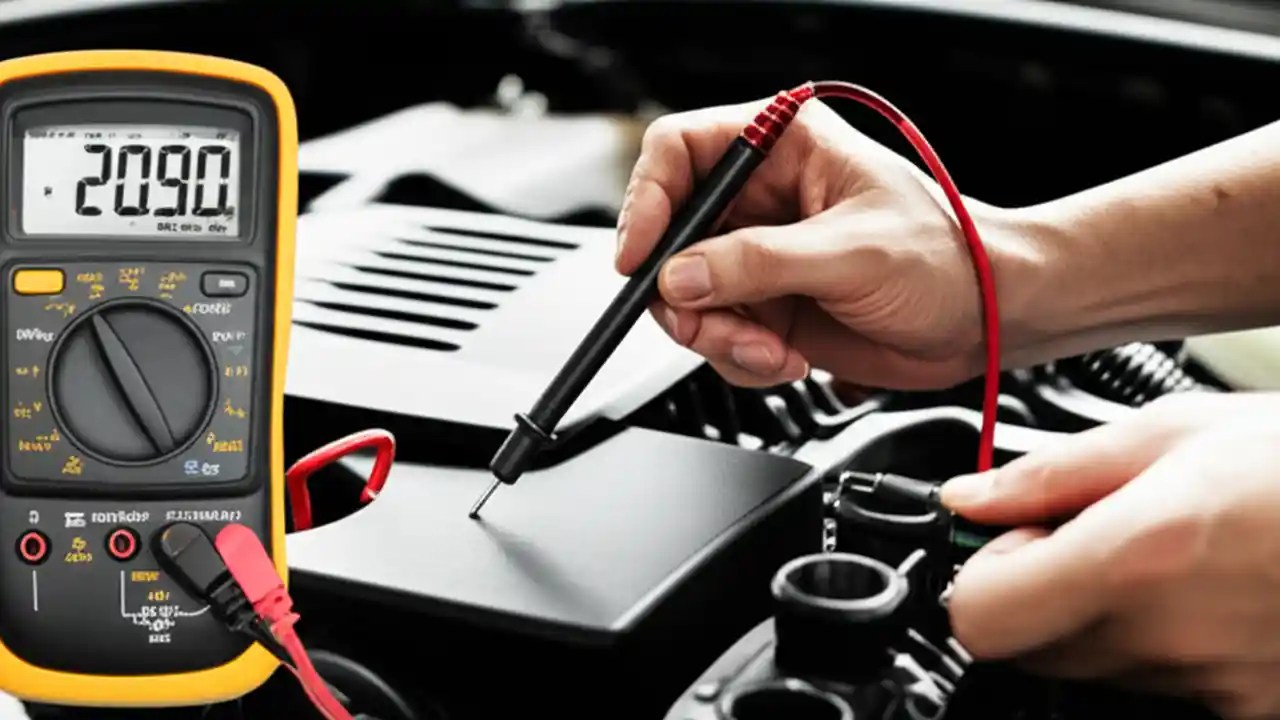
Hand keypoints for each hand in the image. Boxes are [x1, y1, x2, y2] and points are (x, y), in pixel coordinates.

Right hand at [615, 97, 1042, 389]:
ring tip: (770, 351)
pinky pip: (714, 336)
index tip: (641, 258)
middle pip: (669, 236)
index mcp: (781, 149)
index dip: (647, 202)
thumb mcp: (851, 253)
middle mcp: (759, 200)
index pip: (679, 153)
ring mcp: (758, 258)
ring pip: (684, 296)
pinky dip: (739, 359)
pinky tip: (786, 359)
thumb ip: (759, 263)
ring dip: (717, 336)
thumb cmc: (948, 258)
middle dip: (684, 293)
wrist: (985, 322)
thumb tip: (682, 275)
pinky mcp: (765, 308)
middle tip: (714, 324)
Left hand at [942, 392, 1279, 719]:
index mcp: (1134, 561)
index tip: (1008, 533)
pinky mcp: (1253, 709)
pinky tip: (1209, 585)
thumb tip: (969, 500)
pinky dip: (1163, 641)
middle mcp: (1170, 642)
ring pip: (1095, 667)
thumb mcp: (1173, 432)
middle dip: (1033, 589)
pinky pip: (1167, 684)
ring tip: (1165, 548)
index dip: (980, 572)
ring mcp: (1219, 690)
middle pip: (1028, 647)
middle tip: (1084, 531)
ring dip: (1099, 613)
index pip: (978, 617)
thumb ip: (1052, 473)